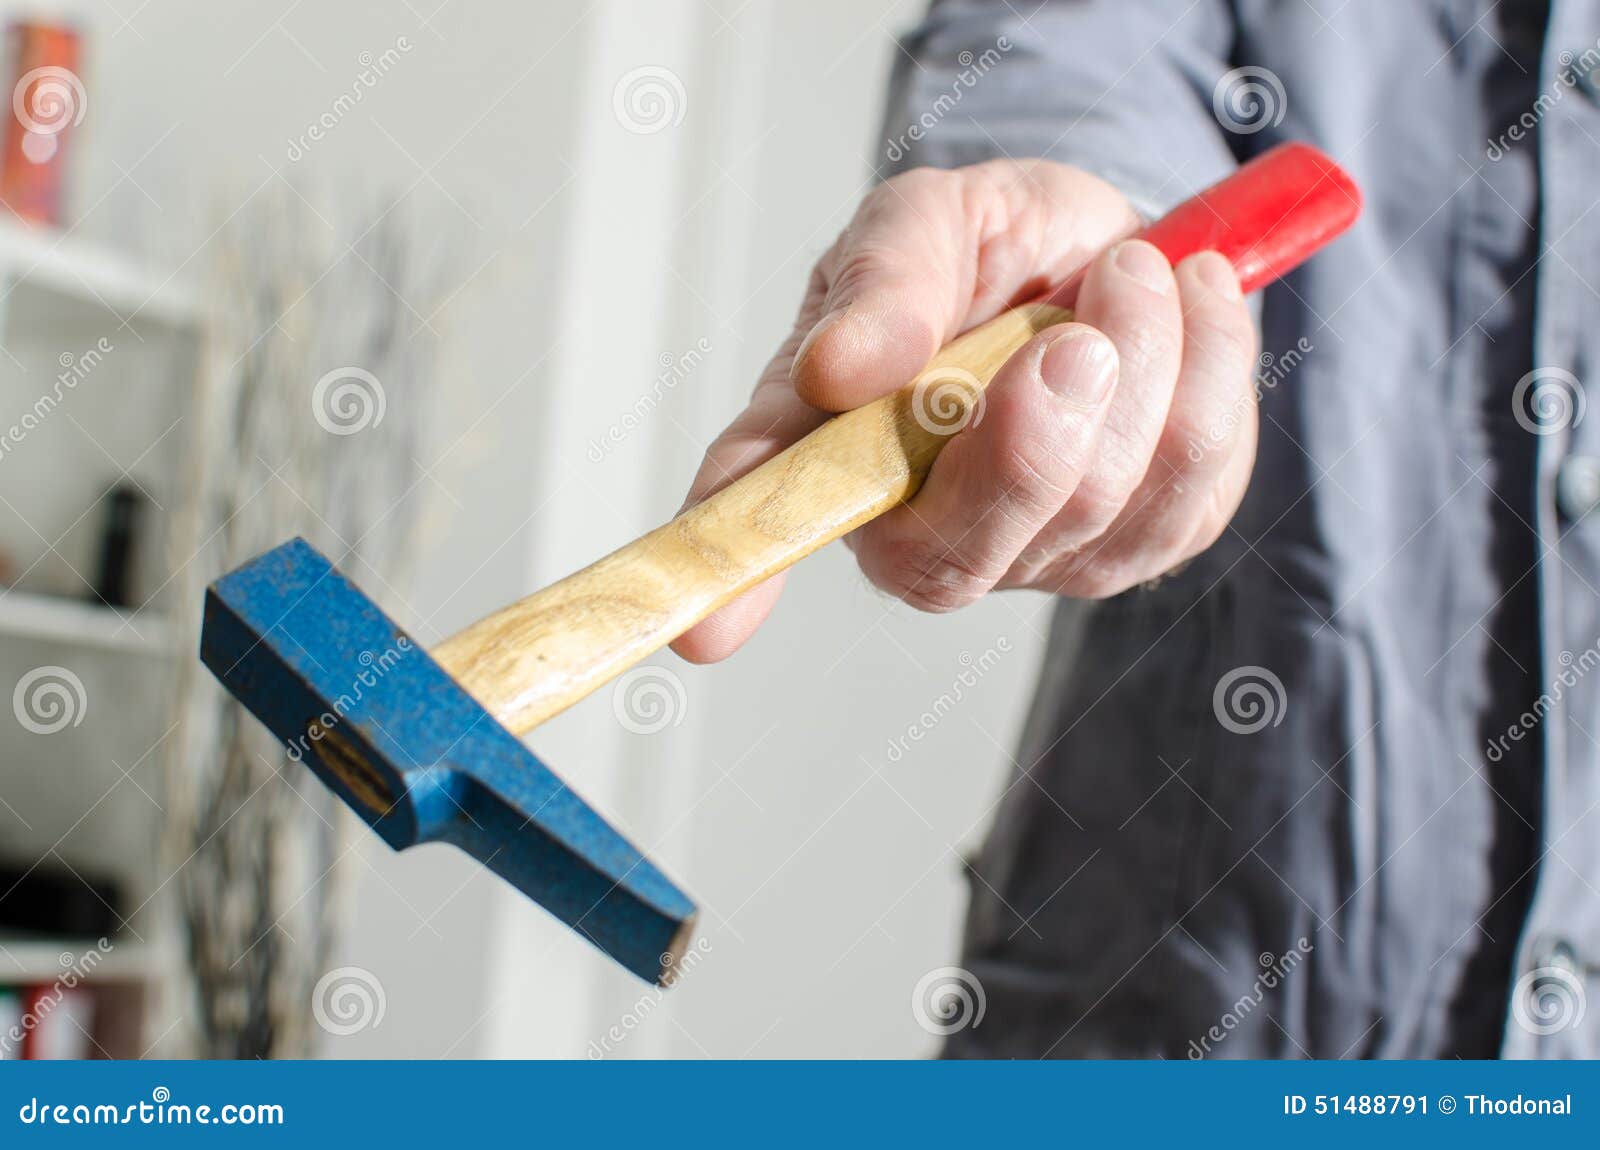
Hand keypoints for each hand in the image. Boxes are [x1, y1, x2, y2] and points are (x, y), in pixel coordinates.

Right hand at [671, 159, 1258, 663]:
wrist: (1116, 246)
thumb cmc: (995, 249)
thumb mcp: (930, 221)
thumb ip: (888, 281)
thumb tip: (840, 367)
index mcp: (843, 454)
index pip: (778, 520)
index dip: (739, 577)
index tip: (703, 634)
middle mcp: (930, 529)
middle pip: (964, 547)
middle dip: (1037, 428)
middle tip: (1077, 322)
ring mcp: (1041, 555)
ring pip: (1101, 500)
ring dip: (1143, 355)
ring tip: (1130, 274)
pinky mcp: (1148, 541)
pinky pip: (1195, 476)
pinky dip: (1209, 363)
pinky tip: (1185, 310)